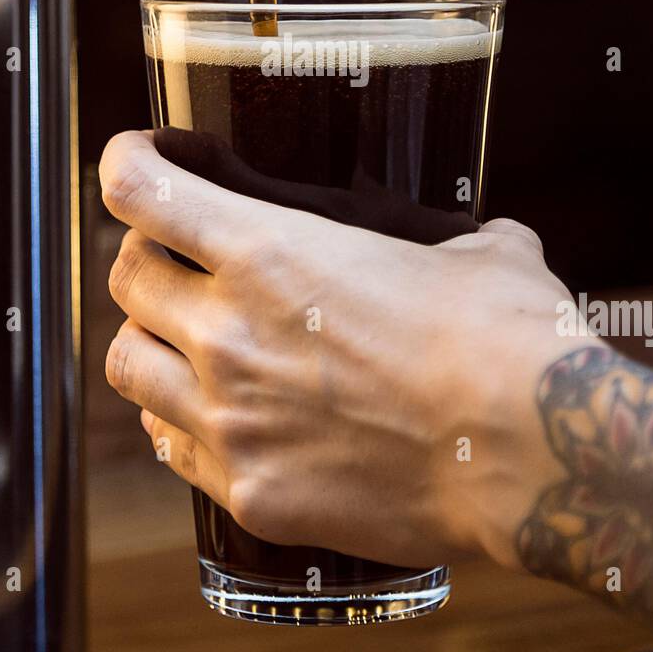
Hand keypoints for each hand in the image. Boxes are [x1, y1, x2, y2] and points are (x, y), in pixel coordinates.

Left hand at [99, 129, 581, 570]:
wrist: (528, 459)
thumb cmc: (508, 340)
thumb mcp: (473, 255)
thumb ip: (443, 241)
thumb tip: (475, 246)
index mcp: (269, 253)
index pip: (138, 190)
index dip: (126, 162)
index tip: (138, 159)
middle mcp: (228, 333)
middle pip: (123, 278)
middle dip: (145, 254)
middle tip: (179, 257)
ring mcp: (230, 420)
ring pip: (126, 365)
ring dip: (149, 340)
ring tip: (184, 339)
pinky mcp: (250, 492)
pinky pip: (169, 446)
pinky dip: (176, 419)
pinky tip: (215, 414)